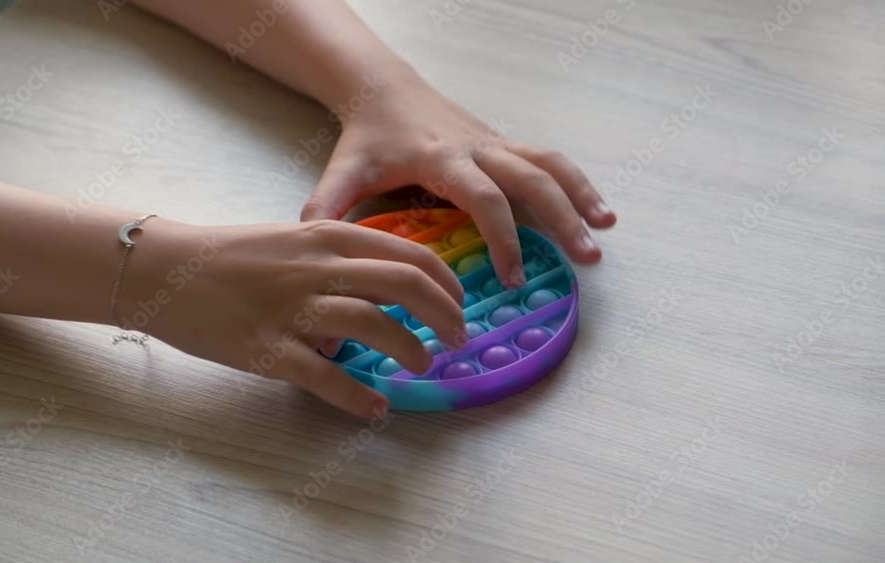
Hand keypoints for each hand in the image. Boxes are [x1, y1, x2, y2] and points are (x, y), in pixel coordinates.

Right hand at [125, 219, 465, 418]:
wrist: (165, 267)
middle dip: (445, 315)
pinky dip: (358, 396)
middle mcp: (318, 266)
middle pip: (405, 285)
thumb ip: (341, 259)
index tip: (460, 307)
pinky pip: (325, 375)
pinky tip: (376, 408)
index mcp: (328, 235)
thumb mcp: (295, 240)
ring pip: (374, 324)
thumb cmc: (233, 255)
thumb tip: (384, 296)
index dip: (447, 285)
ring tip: (422, 366)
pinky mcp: (267, 348)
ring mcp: (292, 307)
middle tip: (457, 340)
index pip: (410, 254)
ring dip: (409, 349)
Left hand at [302, 74, 616, 286]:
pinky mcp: (504, 144)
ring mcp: (496, 143)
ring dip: (580, 194)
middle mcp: (478, 149)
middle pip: (532, 178)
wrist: (384, 89)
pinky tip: (596, 208)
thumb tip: (309, 247)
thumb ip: (326, 209)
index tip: (512, 277)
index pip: (484, 199)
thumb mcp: (344, 172)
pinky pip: (548, 159)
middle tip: (586, 257)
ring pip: (550, 162)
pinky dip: (576, 182)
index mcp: (442, 160)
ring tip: (607, 228)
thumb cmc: (367, 136)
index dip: (503, 238)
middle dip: (562, 217)